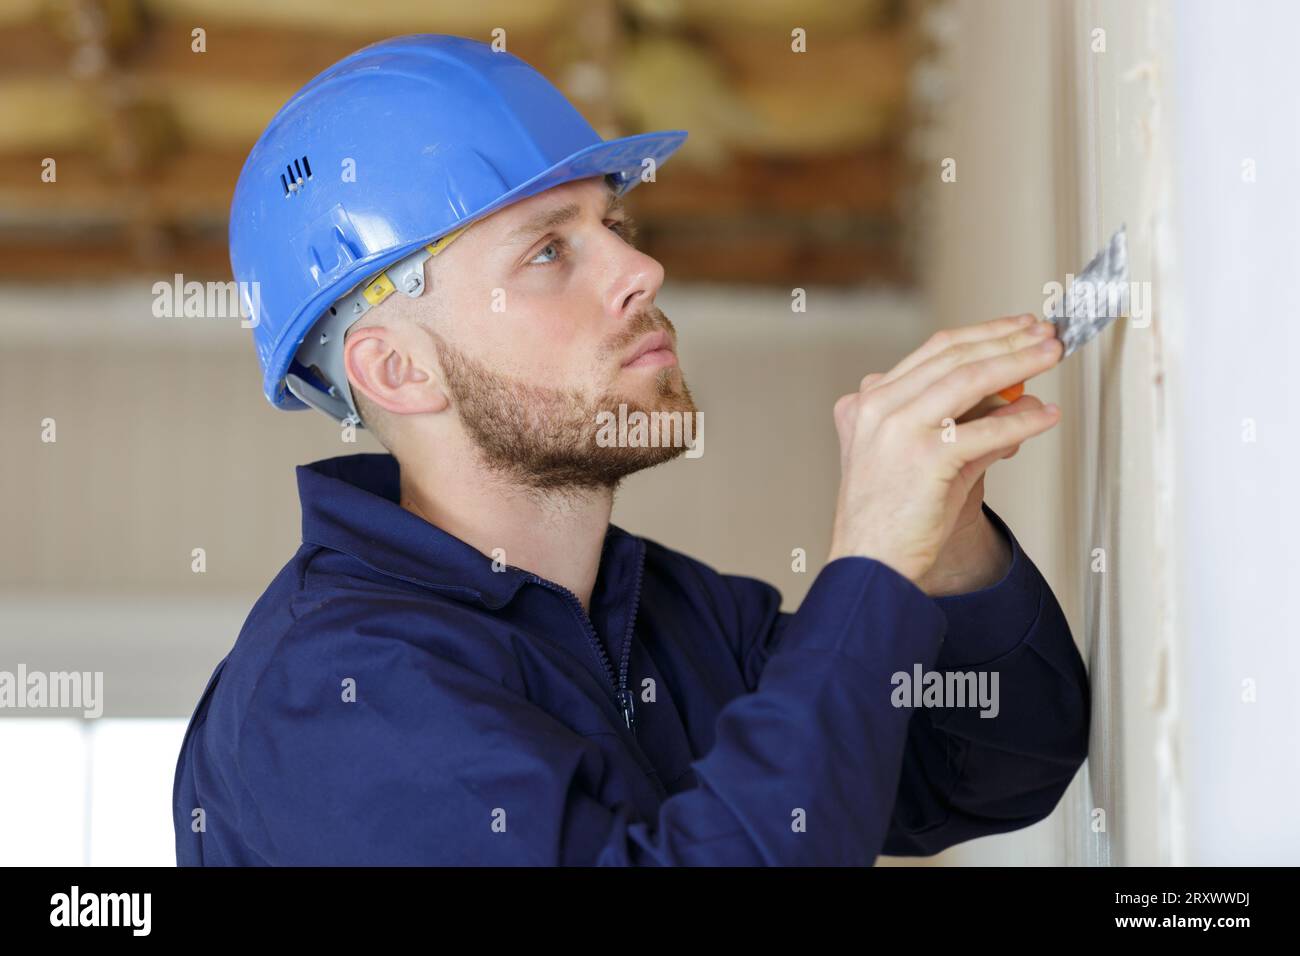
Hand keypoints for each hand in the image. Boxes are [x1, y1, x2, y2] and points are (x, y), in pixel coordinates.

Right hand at [827, 314, 1061, 583]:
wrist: (870, 566)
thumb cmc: (894, 518)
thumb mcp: (924, 459)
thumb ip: (965, 426)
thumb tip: (1018, 402)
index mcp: (867, 402)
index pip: (933, 351)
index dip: (983, 333)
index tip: (1017, 328)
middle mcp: (876, 407)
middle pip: (953, 355)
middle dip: (1007, 339)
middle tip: (1045, 333)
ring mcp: (896, 429)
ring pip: (969, 379)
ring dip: (1018, 362)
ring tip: (1052, 356)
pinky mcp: (922, 457)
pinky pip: (984, 430)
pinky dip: (1021, 421)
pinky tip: (1045, 417)